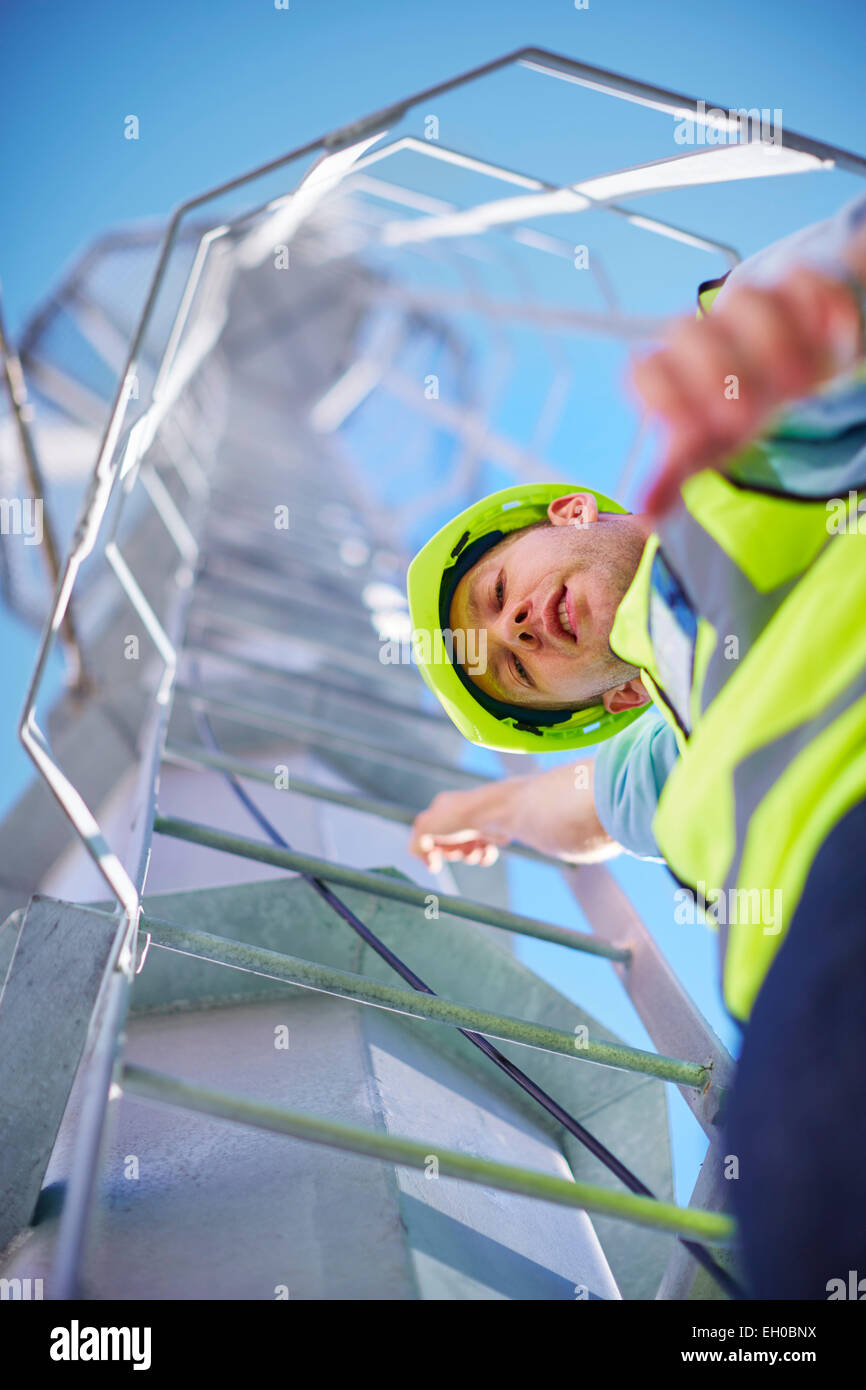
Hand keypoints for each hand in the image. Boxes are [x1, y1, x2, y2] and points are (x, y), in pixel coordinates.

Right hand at [409, 786, 513, 872]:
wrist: (496, 813)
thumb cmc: (459, 817)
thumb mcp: (425, 828)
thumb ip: (415, 846)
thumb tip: (428, 861)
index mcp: (441, 808)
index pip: (428, 835)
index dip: (429, 852)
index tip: (433, 866)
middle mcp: (459, 815)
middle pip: (448, 847)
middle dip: (452, 853)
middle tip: (457, 850)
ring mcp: (477, 824)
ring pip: (467, 852)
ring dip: (470, 856)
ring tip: (476, 849)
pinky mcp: (493, 834)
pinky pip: (484, 853)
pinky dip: (485, 856)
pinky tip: (487, 850)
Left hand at [632, 260, 864, 518]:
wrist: (797, 354)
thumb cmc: (744, 405)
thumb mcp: (712, 442)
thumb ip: (676, 473)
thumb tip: (645, 514)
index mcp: (678, 373)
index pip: (645, 372)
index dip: (662, 400)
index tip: (690, 433)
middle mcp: (709, 336)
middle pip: (685, 334)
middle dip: (713, 375)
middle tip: (742, 414)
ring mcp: (754, 308)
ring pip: (745, 304)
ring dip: (771, 347)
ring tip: (793, 385)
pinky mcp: (802, 290)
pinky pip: (804, 285)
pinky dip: (819, 311)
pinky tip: (828, 340)